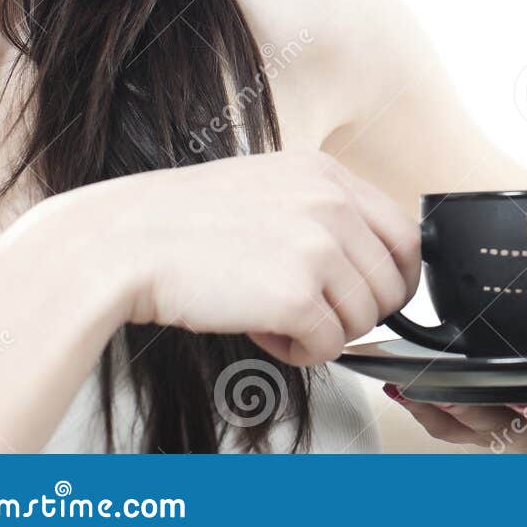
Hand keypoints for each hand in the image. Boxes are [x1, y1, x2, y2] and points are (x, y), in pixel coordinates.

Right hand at [91, 149, 421, 365]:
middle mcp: (331, 203)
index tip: (376, 297)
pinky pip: (330, 346)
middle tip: (317, 315)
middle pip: (393, 282)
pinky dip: (301, 353)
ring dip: (325, 331)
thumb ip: (322, 213)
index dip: (396, 277)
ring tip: (275, 316)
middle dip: (361, 311)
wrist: (120, 244)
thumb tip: (368, 260)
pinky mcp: (297, 295)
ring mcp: (318, 247)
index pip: (406, 234)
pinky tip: (262, 331)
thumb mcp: (267, 188)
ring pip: (365, 318)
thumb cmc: (182, 224)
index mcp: (326, 173)